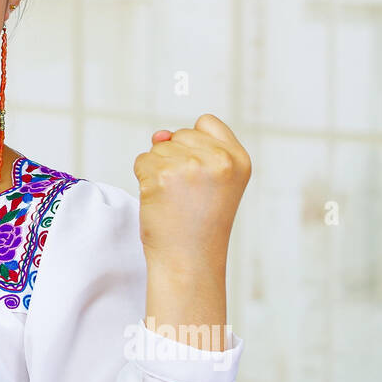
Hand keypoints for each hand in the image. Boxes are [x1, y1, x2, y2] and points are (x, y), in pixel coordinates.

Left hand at [132, 113, 250, 274]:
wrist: (189, 260)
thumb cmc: (199, 223)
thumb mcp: (212, 181)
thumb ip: (192, 149)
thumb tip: (159, 135)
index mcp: (238, 159)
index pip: (206, 121)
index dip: (194, 144)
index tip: (200, 175)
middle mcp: (219, 160)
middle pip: (179, 134)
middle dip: (174, 159)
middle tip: (187, 195)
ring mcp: (190, 167)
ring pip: (158, 148)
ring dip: (158, 171)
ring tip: (175, 200)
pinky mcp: (162, 176)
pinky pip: (142, 162)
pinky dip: (144, 180)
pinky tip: (160, 201)